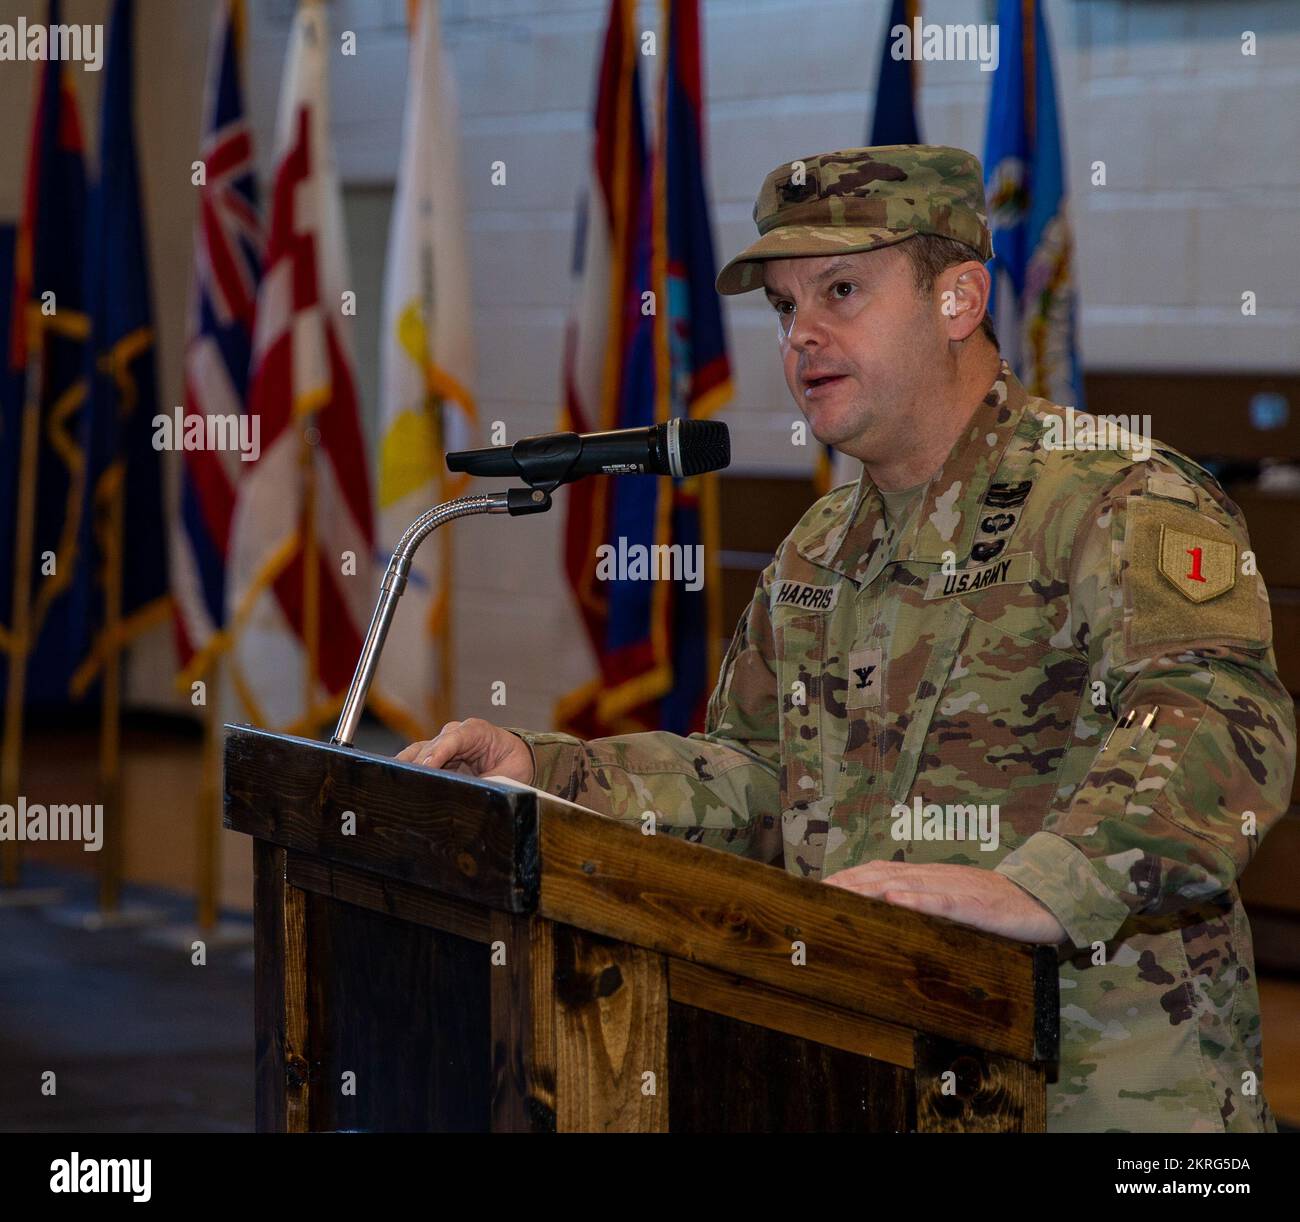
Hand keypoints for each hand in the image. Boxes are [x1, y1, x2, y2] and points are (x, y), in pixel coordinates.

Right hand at [397, 718, 534, 784]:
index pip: (452, 740)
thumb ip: (491, 781)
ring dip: (408, 767)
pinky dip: (407, 770)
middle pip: (431, 747)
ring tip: (395, 784)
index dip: (437, 753)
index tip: (426, 767)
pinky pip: (417, 761)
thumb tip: (474, 793)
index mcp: (476, 731)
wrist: (516, 756)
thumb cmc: (515, 761)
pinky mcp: (436, 755)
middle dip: (419, 765)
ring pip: (419, 753)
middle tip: (408, 783)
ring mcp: (443, 742)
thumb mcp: (510, 773)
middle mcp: (455, 733)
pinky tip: (396, 782)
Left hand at [823, 861, 1068, 944]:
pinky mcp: (979, 906)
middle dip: (849, 883)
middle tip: (816, 893)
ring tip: (842, 893)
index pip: (881, 871)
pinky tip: (896, 900)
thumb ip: (926, 907)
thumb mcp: (956, 905)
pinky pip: (946, 901)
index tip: (818, 888)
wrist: (1049, 901)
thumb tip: (890, 915)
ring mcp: (958, 889)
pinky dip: (919, 900)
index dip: (850, 877)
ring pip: (908, 884)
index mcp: (931, 877)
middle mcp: (938, 877)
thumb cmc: (999, 906)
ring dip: (871, 887)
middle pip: (885, 874)